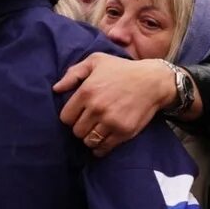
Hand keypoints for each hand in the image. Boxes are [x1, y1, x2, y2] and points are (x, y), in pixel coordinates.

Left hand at [53, 54, 176, 156]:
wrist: (153, 80)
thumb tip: (56, 89)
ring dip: (91, 137)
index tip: (80, 113)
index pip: (65, 117)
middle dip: (81, 127)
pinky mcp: (123, 131)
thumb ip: (74, 73)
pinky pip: (103, 148)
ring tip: (97, 130)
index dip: (71, 116)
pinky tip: (104, 139)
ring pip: (89, 141)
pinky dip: (101, 147)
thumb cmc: (123, 69)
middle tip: (90, 122)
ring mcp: (110, 121)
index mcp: (86, 91)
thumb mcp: (97, 60)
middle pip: (76, 131)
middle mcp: (97, 108)